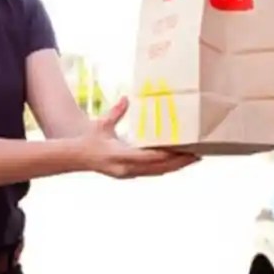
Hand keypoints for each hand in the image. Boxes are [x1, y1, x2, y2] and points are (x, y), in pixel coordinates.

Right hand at [80, 96, 199, 178]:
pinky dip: (166, 167)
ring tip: (193, 158)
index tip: (183, 150)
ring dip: (175, 166)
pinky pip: (152, 172)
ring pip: (158, 172)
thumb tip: (125, 98)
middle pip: (159, 168)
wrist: (77, 158)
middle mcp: (126, 168)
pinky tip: (177, 162)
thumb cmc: (89, 140)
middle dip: (179, 162)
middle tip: (197, 155)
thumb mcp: (102, 124)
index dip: (167, 155)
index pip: (149, 157)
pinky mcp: (130, 175)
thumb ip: (116, 112)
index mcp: (120, 156)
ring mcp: (128, 174)